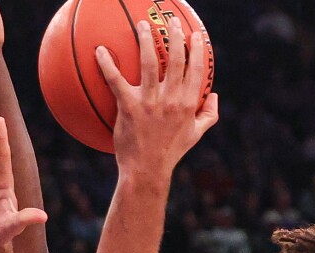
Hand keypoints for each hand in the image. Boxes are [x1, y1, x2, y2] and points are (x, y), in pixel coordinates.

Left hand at [93, 26, 216, 172]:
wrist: (147, 171)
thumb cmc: (171, 152)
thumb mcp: (195, 135)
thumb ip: (209, 115)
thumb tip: (216, 96)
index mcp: (188, 103)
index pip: (196, 69)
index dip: (197, 49)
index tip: (195, 34)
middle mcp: (171, 99)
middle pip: (176, 59)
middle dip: (175, 35)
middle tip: (171, 20)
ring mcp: (150, 102)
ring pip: (150, 62)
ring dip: (146, 39)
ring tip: (142, 24)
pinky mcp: (129, 107)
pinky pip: (116, 80)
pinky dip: (106, 64)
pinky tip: (99, 51)